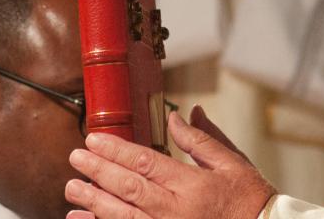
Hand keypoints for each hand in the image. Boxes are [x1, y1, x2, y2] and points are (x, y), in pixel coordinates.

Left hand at [64, 111, 275, 218]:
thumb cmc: (252, 201)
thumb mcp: (232, 163)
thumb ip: (201, 140)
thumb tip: (178, 115)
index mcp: (192, 185)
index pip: (144, 163)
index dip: (115, 150)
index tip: (94, 139)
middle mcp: (177, 212)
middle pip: (128, 189)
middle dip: (97, 172)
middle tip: (75, 158)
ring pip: (123, 217)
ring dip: (94, 202)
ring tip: (71, 188)